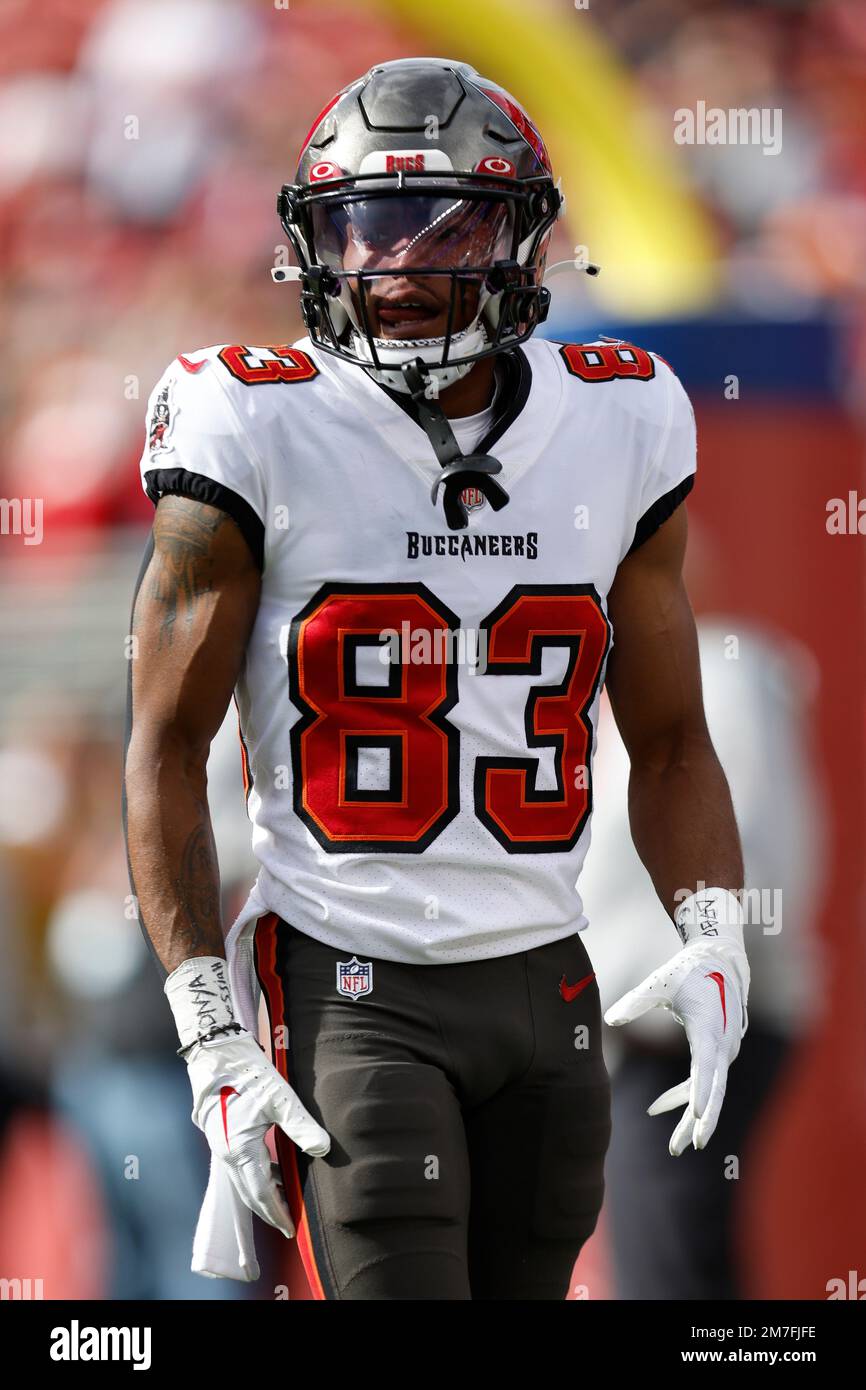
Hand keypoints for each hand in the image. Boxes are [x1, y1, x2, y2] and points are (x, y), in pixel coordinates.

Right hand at [185, 1030, 329, 1234]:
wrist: (216, 1053)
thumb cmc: (247, 1074)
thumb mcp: (280, 1099)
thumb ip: (302, 1126)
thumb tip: (323, 1149)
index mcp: (239, 1150)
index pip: (261, 1194)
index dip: (276, 1213)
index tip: (291, 1228)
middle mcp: (226, 1153)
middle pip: (248, 1193)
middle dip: (268, 1210)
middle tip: (288, 1223)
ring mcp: (220, 1144)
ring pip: (242, 1180)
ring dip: (262, 1193)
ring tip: (284, 1198)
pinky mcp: (220, 1134)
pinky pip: (238, 1165)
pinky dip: (255, 1174)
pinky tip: (271, 1169)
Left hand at [604, 936, 748, 1155]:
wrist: (720, 960)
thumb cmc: (688, 971)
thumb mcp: (660, 983)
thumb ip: (635, 1001)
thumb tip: (609, 1019)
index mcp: (709, 1027)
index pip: (705, 1067)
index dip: (700, 1092)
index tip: (696, 1117)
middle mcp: (722, 1043)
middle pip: (714, 1090)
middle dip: (701, 1121)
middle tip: (687, 1147)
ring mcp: (725, 1049)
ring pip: (710, 1090)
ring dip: (692, 1116)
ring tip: (674, 1146)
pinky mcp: (720, 1051)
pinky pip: (704, 1080)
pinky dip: (686, 1095)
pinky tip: (658, 1108)